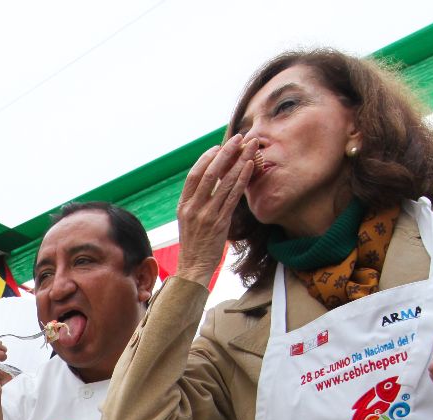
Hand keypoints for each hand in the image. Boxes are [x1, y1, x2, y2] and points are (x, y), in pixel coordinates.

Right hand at [175, 133, 257, 285]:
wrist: (193, 268)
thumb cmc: (194, 245)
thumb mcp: (188, 221)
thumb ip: (196, 202)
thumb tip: (210, 183)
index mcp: (183, 205)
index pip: (194, 175)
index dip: (206, 158)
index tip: (219, 147)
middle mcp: (193, 208)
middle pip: (210, 173)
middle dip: (226, 152)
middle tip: (238, 138)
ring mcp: (206, 215)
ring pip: (223, 181)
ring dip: (239, 161)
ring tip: (250, 147)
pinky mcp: (220, 223)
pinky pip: (233, 196)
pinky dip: (242, 179)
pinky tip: (250, 167)